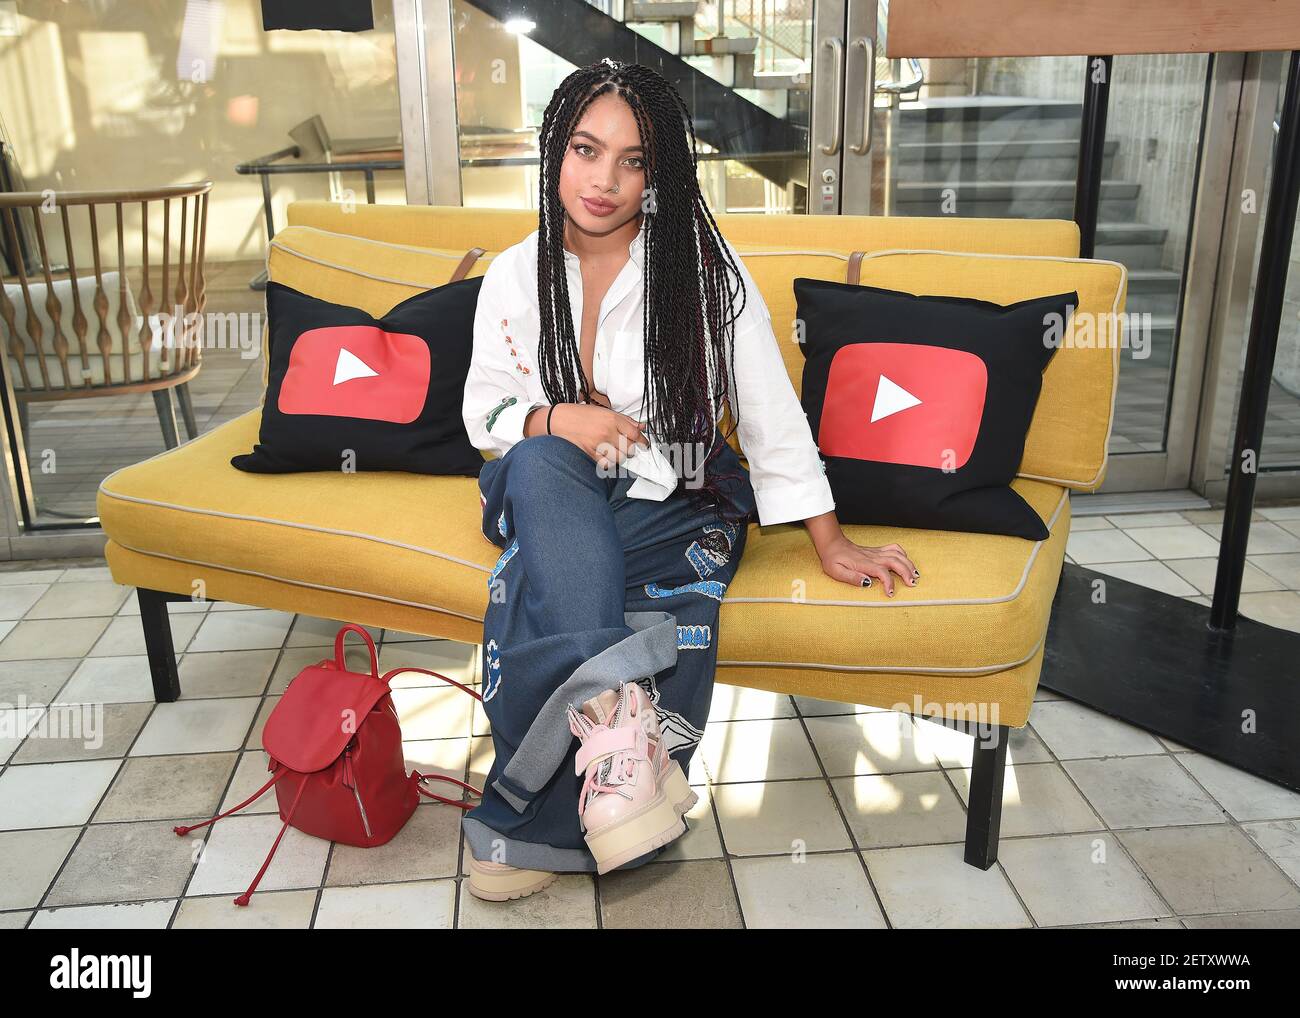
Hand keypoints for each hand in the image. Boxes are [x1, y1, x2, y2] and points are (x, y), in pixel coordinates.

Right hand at [527, 403, 648, 467]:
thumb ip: (624, 420)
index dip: (642, 441)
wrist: (557, 420)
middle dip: (629, 450)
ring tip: (612, 452)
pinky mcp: (590, 454)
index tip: (644, 444)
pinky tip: (604, 457)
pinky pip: (606, 465)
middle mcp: (607, 432)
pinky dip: (608, 463)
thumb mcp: (603, 411)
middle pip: (629, 448)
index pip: (635, 433)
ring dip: (619, 457)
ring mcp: (598, 444)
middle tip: (625, 447)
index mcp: (612, 419)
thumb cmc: (579, 415)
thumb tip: (642, 427)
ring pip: (619, 459)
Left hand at [819, 535, 918, 595]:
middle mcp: (873, 557)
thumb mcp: (836, 571)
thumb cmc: (833, 560)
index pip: (881, 572)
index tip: (890, 593)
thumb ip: (851, 577)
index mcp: (864, 564)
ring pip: (897, 555)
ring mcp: (876, 552)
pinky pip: (894, 548)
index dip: (888, 583)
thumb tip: (867, 583)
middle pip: (895, 562)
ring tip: (916, 575)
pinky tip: (907, 562)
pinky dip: (903, 554)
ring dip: (908, 564)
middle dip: (906, 572)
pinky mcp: (877, 551)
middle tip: (912, 584)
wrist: (832, 545)